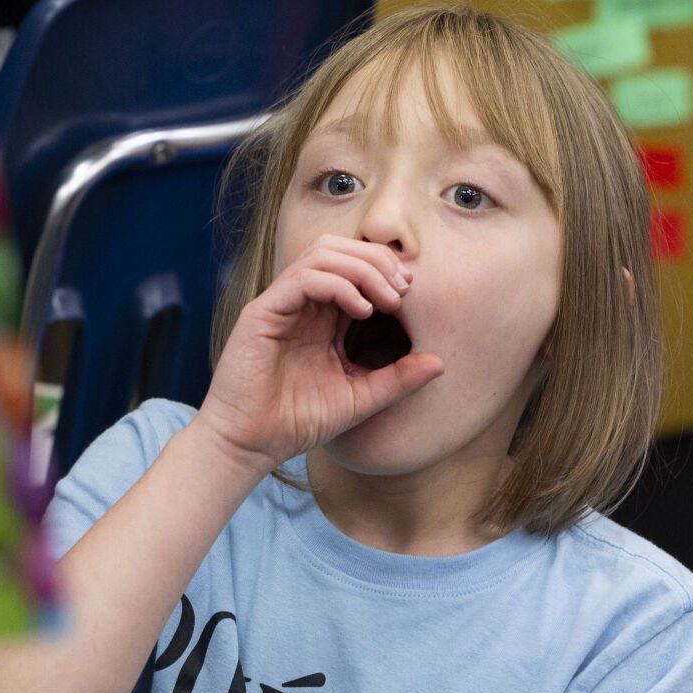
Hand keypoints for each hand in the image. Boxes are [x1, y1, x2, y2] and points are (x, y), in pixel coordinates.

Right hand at [198, 234, 443, 470]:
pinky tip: (362, 310)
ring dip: (363, 268)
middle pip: (339, 249)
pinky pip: (303, 278)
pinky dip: (339, 285)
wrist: (251, 443)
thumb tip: (441, 362)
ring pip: (322, 253)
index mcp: (320, 316)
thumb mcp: (360, 398)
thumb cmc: (296, 422)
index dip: (385, 270)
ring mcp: (280, 304)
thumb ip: (397, 379)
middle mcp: (299, 303)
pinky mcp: (262, 312)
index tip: (411, 292)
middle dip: (378, 261)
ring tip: (387, 298)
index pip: (352, 268)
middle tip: (404, 289)